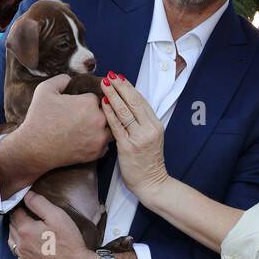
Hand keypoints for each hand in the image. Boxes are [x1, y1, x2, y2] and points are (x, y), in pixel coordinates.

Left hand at [8, 192, 98, 258]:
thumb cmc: (69, 242)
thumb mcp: (57, 216)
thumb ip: (39, 203)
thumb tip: (26, 195)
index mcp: (24, 229)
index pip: (14, 212)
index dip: (21, 205)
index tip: (29, 204)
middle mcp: (20, 244)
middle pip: (12, 225)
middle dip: (18, 218)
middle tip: (29, 214)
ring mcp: (23, 256)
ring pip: (12, 239)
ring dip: (16, 231)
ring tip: (27, 227)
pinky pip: (18, 253)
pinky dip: (19, 246)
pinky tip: (29, 244)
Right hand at [13, 75, 111, 176]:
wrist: (35, 148)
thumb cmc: (39, 118)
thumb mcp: (45, 89)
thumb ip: (62, 79)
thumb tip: (70, 78)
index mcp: (89, 103)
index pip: (99, 95)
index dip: (90, 98)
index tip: (83, 102)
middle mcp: (99, 120)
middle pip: (109, 111)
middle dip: (100, 111)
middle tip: (87, 114)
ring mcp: (99, 138)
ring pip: (112, 128)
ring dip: (104, 126)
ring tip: (92, 126)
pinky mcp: (97, 153)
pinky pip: (106, 144)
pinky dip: (100, 141)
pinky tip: (91, 138)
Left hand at [100, 75, 167, 202]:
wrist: (151, 183)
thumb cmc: (147, 162)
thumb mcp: (150, 138)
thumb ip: (142, 123)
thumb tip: (128, 106)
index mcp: (155, 125)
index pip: (141, 101)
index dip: (129, 87)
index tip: (119, 77)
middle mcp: (148, 129)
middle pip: (134, 102)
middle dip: (120, 86)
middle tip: (110, 75)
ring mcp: (139, 137)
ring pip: (125, 111)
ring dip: (113, 95)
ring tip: (104, 84)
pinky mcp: (128, 146)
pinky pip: (117, 125)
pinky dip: (109, 112)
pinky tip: (102, 103)